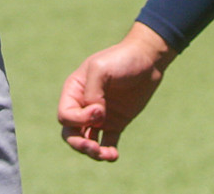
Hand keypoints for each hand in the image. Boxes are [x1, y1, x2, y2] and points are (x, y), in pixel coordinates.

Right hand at [57, 24, 176, 161]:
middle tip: (93, 148)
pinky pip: (107, 143)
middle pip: (71, 133)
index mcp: (74, 91)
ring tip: (106, 155)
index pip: (66, 115)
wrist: (148, 60)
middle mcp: (84, 106)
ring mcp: (100, 117)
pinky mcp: (115, 123)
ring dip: (93, 152)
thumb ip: (92, 92)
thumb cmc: (121, 59)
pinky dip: (108, 153)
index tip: (99, 110)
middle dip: (79, 144)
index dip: (78, 119)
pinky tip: (114, 156)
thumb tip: (95, 117)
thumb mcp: (101, 68)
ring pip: (88, 142)